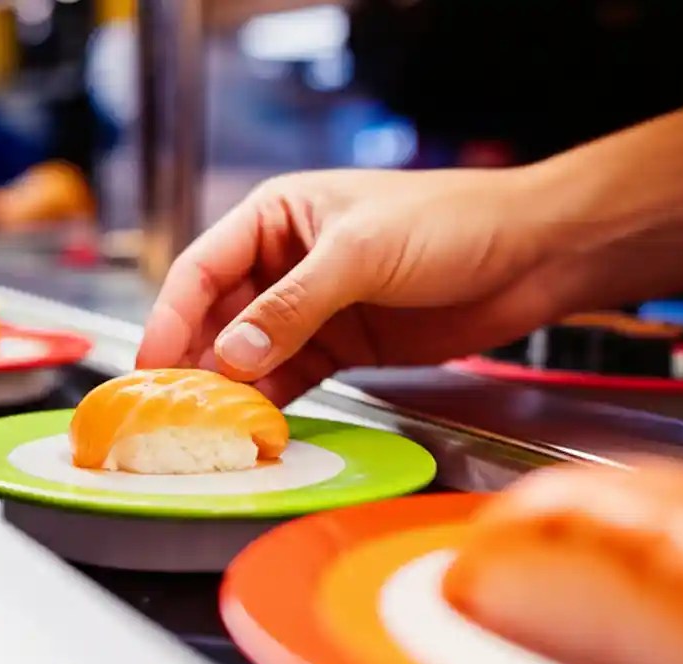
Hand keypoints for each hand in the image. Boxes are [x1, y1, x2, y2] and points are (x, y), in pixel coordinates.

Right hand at [136, 167, 577, 404]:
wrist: (533, 255)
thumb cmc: (451, 221)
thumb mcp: (360, 254)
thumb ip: (292, 307)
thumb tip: (233, 354)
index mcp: (276, 217)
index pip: (202, 268)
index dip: (170, 315)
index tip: (149, 364)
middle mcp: (283, 263)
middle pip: (217, 316)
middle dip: (194, 360)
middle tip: (171, 408)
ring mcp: (311, 308)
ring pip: (250, 353)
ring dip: (231, 388)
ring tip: (207, 426)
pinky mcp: (341, 346)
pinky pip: (290, 378)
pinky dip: (272, 403)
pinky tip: (256, 426)